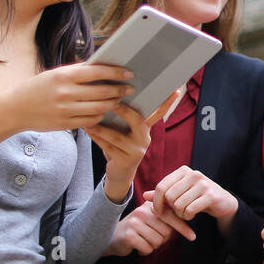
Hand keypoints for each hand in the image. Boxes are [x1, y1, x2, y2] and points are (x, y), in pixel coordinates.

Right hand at [0, 63, 137, 133]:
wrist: (16, 109)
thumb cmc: (38, 88)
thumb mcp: (55, 74)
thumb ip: (77, 71)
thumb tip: (102, 66)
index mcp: (63, 76)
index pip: (96, 72)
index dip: (115, 72)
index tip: (128, 73)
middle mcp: (65, 93)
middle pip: (101, 92)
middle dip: (119, 90)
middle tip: (129, 88)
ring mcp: (65, 110)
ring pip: (99, 108)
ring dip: (112, 103)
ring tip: (118, 99)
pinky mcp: (65, 124)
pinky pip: (90, 121)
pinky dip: (100, 116)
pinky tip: (104, 111)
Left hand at [84, 88, 183, 202]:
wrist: (120, 172)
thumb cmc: (120, 146)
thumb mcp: (127, 132)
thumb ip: (126, 118)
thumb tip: (113, 96)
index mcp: (146, 129)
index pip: (158, 114)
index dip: (167, 103)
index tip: (175, 90)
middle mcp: (145, 139)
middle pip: (137, 121)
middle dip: (123, 110)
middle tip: (112, 101)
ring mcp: (136, 151)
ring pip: (116, 136)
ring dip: (100, 127)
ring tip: (89, 118)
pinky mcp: (126, 160)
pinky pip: (108, 146)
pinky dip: (96, 138)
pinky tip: (88, 130)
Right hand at [103, 193, 195, 256]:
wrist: (112, 237)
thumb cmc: (138, 229)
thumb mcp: (151, 219)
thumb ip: (167, 217)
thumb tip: (187, 217)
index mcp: (150, 206)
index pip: (171, 216)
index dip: (183, 228)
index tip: (193, 236)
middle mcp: (142, 211)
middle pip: (166, 232)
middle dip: (162, 239)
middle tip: (151, 238)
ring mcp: (134, 223)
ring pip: (158, 241)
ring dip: (153, 246)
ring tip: (143, 241)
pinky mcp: (129, 235)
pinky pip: (148, 248)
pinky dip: (145, 251)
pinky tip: (137, 246)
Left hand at [154, 166, 238, 220]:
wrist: (222, 201)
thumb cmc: (197, 196)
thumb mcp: (179, 193)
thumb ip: (163, 194)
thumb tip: (144, 196)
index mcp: (183, 171)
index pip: (161, 187)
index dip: (157, 202)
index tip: (158, 212)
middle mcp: (193, 174)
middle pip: (169, 197)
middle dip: (171, 209)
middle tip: (177, 212)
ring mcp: (203, 184)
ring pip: (179, 205)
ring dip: (180, 214)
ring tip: (186, 213)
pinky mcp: (210, 195)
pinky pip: (190, 210)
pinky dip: (188, 217)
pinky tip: (192, 214)